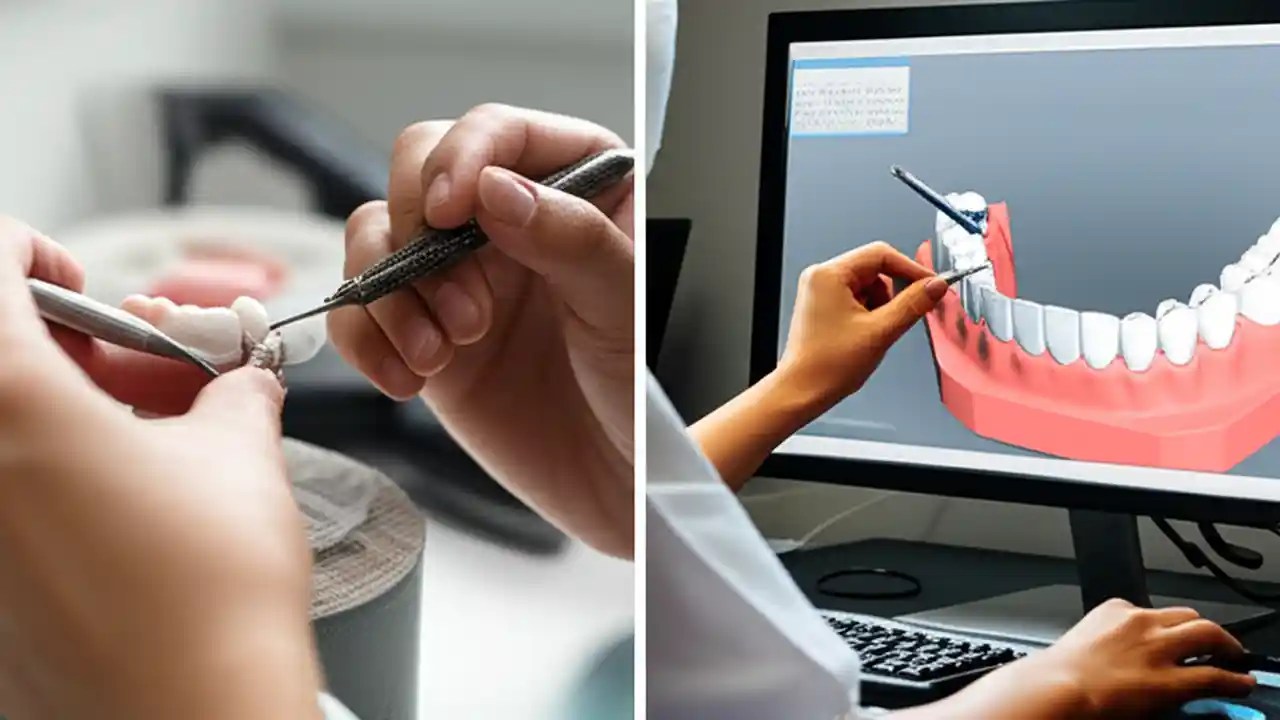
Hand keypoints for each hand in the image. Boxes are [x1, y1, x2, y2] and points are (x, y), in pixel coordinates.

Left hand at [0, 218, 320, 719]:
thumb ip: (233, 389)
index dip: (34, 254)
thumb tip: (239, 379)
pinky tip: (122, 500)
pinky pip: (9, 492)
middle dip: (66, 344)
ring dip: (64, 411)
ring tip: (145, 440)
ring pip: (4, 429)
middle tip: (134, 371)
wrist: (196, 716)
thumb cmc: (210, 596)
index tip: (83, 283)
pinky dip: (49, 474)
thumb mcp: (241, 453)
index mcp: (9, 404)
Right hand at [329, 104, 634, 556]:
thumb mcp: (622, 311)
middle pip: (418, 168)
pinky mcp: (419, 332)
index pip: (500, 132)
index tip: (452, 209)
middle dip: (420, 229)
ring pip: (376, 233)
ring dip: (392, 293)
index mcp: (572, 191)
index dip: (465, 155)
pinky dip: (365, 339)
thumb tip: (495, 187)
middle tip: (463, 308)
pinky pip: (357, 310)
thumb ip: (570, 240)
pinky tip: (408, 380)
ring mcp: (456, 275)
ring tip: (443, 354)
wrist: (612, 487)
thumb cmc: (635, 394)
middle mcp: (506, 221)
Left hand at [776, 241, 946, 408]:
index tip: (931, 285)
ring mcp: (820, 292)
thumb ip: (912, 305)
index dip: (910, 269)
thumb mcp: (880, 332)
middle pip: (874, 269)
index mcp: (828, 275)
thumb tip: (935, 286)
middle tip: (907, 313)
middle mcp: (820, 278)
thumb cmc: (827, 365)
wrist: (802, 391)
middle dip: (894, 292)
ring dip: (882, 305)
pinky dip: (870, 313)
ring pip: (868, 286)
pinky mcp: (823, 307)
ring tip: (876, 331)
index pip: (880, 254)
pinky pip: (856, 299)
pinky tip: (867, 334)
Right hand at [902, 599, 1254, 719]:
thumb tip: (1102, 661)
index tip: (1165, 635)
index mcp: (1111, 612)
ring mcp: (1158, 648)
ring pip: (1207, 633)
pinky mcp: (1172, 679)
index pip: (1146, 609)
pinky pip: (1215, 675)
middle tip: (1212, 641)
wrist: (1054, 691)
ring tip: (1234, 656)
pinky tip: (1241, 682)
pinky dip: (1234, 678)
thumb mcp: (1076, 648)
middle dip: (1201, 628)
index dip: (1161, 625)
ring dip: (1226, 644)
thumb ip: (1097, 645)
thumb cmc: (1051, 678)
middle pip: (1184, 614)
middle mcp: (1139, 622)